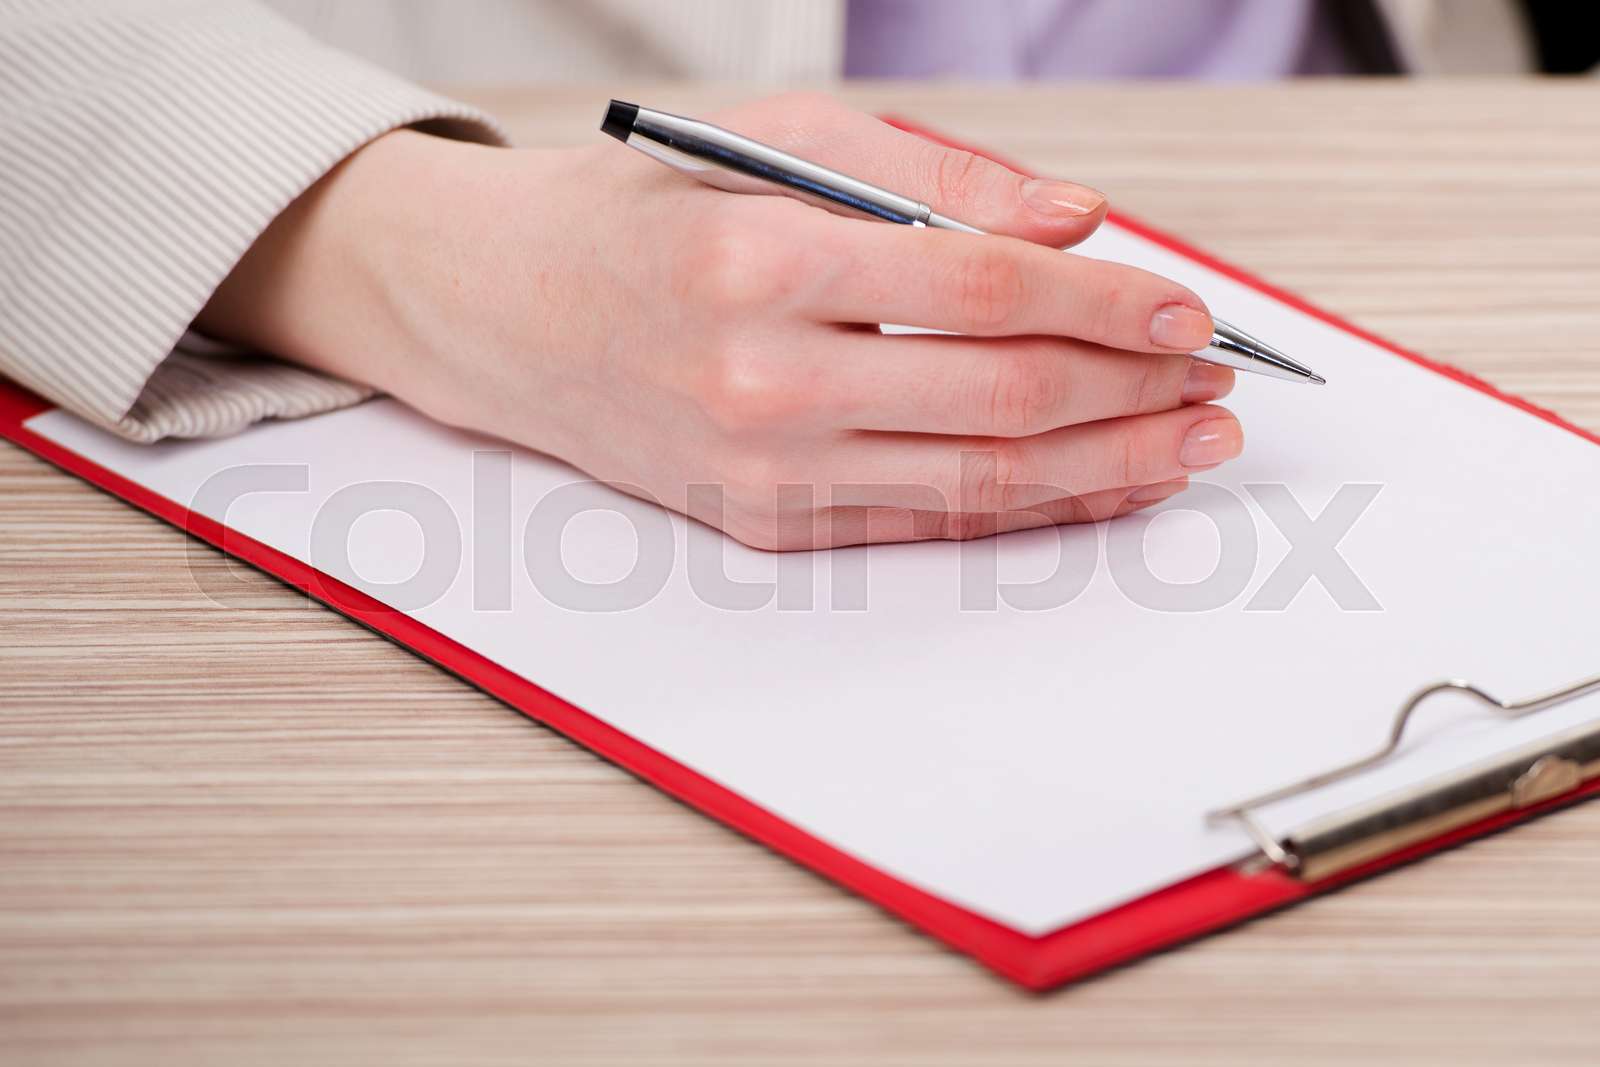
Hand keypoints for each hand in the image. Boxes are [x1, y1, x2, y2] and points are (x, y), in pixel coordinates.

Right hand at [198, 93, 1241, 549]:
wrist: (501, 312)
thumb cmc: (634, 214)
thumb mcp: (773, 141)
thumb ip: (935, 175)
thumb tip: (1074, 221)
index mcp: (762, 259)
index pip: (981, 288)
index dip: (1105, 304)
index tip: (1187, 307)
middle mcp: (762, 379)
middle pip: (1000, 395)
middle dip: (1132, 390)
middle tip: (1215, 380)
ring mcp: (763, 468)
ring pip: (979, 478)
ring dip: (1106, 464)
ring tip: (1191, 445)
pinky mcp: (766, 521)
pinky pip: (927, 522)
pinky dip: (1028, 508)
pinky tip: (1100, 485)